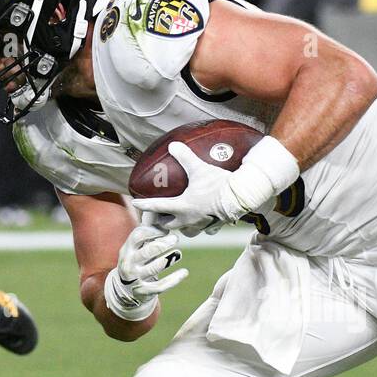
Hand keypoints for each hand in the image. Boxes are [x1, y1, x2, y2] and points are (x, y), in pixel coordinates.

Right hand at [104, 225, 188, 320]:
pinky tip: (184, 272)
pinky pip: (160, 286)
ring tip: (179, 253)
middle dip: (162, 244)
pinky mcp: (144, 292)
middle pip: (146, 252)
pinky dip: (174, 279)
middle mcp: (129, 263)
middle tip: (175, 238)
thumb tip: (161, 215)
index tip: (165, 229)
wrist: (126, 289)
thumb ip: (147, 235)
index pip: (137, 236)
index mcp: (127, 249)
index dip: (152, 231)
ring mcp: (135, 279)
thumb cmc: (137, 261)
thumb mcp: (137, 248)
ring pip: (153, 269)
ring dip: (168, 260)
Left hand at [130, 140, 287, 231]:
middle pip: (169, 225)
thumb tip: (173, 145)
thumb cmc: (218, 184)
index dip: (144, 204)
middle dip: (161, 221)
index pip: (157, 206)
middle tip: (158, 214)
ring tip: (179, 219)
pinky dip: (201, 226)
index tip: (135, 203)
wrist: (241, 197)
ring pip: (186, 231)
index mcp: (182, 207)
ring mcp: (202, 225)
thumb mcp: (199, 168)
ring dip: (180, 226)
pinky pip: (205, 230)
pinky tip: (203, 221)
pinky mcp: (215, 225)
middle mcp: (189, 219)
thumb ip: (185, 157)